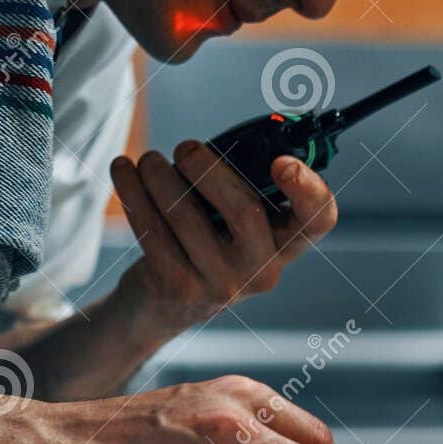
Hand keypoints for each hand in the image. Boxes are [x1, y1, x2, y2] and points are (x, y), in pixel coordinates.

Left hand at [111, 143, 338, 323]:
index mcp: (286, 243)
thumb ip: (243, 182)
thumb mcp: (235, 220)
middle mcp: (262, 270)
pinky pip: (153, 230)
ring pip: (188, 216)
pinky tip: (124, 170)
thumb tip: (222, 140)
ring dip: (160, 176)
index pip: (318, 218)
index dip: (309, 189)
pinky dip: (133, 193)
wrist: (163, 303)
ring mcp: (222, 284)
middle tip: (185, 148)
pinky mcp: (180, 287)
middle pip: (245, 210)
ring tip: (148, 161)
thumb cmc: (205, 241)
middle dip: (208, 168)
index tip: (282, 162)